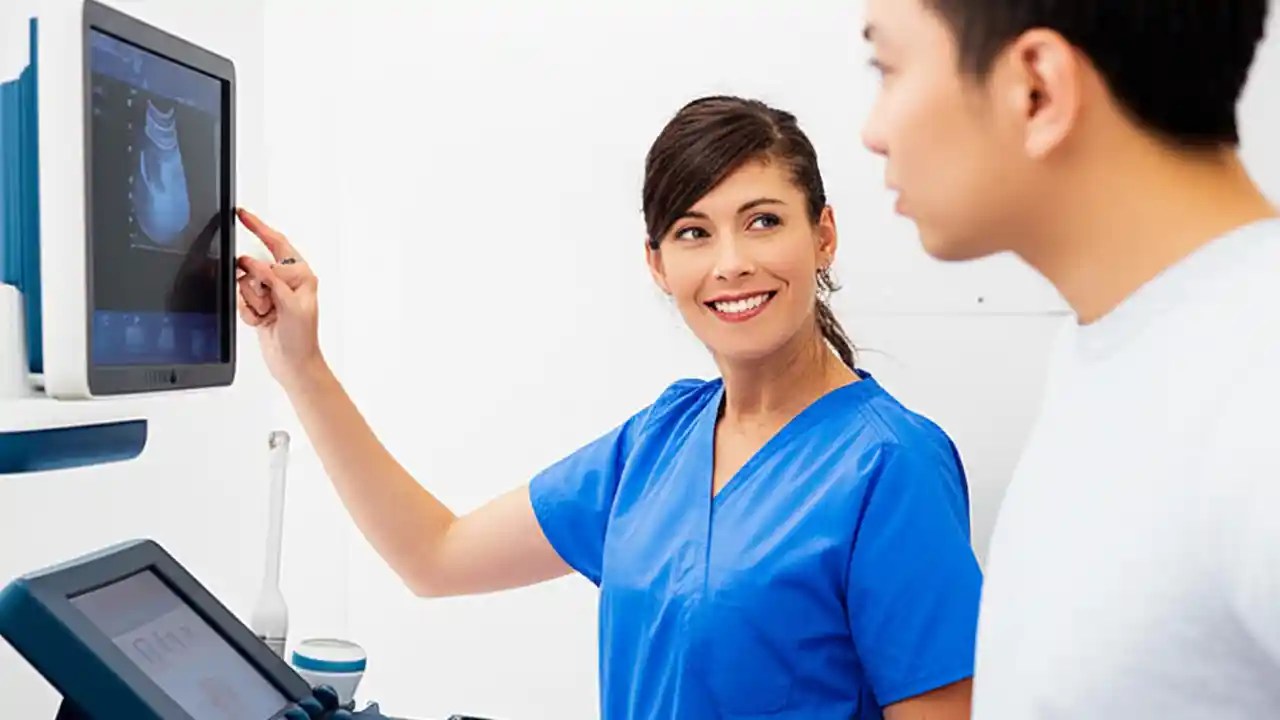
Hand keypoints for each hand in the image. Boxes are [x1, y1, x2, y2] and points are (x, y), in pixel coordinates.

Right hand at [235, 208, 326, 390]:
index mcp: (301, 274)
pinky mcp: (259, 305)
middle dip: (254, 286)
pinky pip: (240, 300)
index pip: (276, 243)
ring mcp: (271, 293)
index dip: (258, 228)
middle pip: (253, 265)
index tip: (241, 214)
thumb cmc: (302, 338)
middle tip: (267, 302)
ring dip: (252, 303)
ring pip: (244, 284)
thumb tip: (252, 262)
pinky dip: (248, 313)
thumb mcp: (290, 305)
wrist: (293, 365)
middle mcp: (286, 281)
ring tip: (268, 315)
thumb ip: (272, 280)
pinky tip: (262, 322)